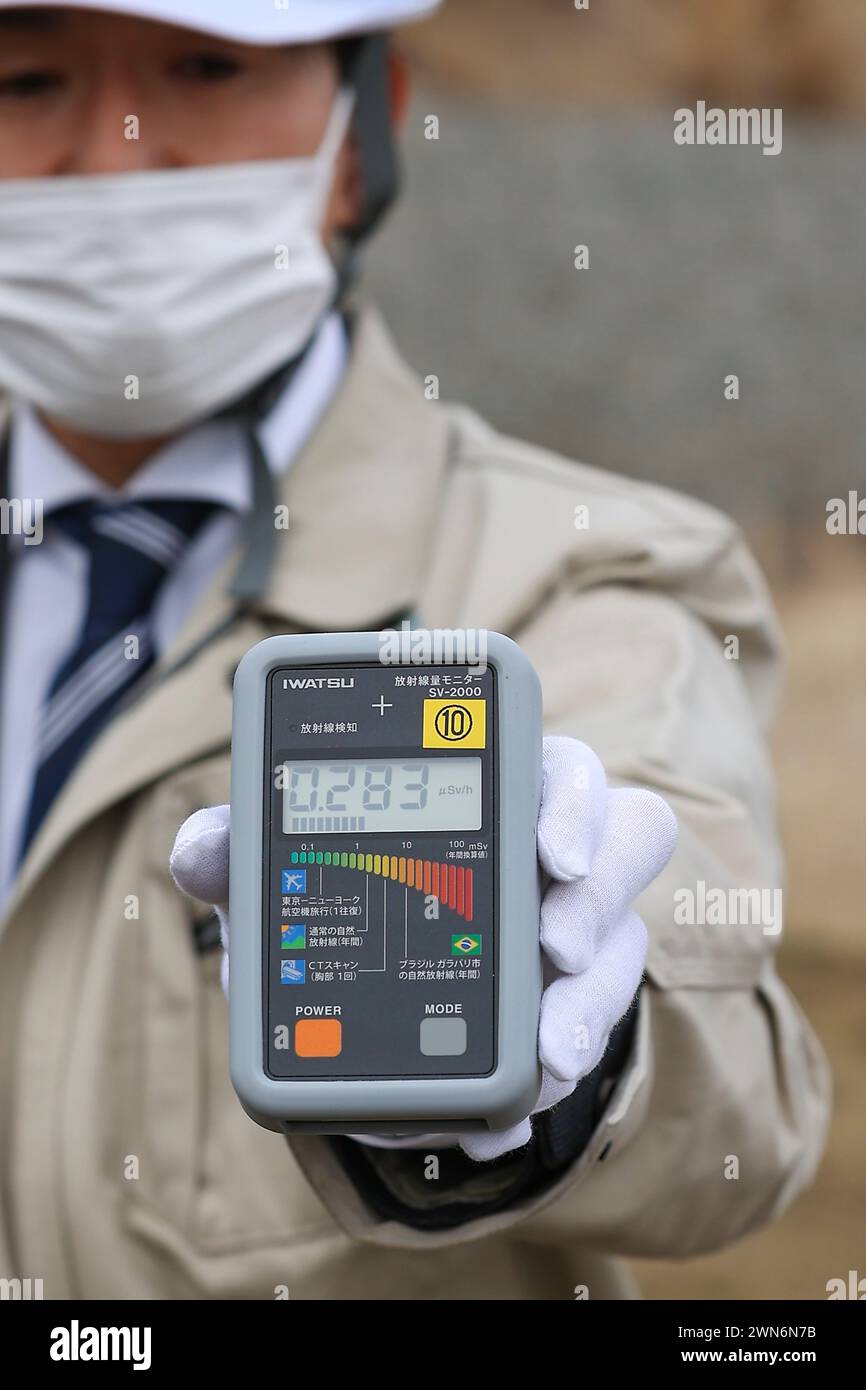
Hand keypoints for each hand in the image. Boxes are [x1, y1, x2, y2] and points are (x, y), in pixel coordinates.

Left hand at [169, 736, 676, 1161]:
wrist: (362, 998)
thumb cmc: (337, 895)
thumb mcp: (286, 871)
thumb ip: (245, 850)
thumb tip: (201, 851)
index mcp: (502, 794)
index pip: (568, 772)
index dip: (575, 803)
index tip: (550, 854)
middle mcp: (556, 861)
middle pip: (627, 852)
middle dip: (596, 906)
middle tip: (554, 952)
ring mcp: (576, 940)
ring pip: (616, 962)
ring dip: (585, 1013)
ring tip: (544, 1061)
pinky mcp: (566, 1015)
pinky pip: (576, 1048)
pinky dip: (531, 1091)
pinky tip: (491, 1127)